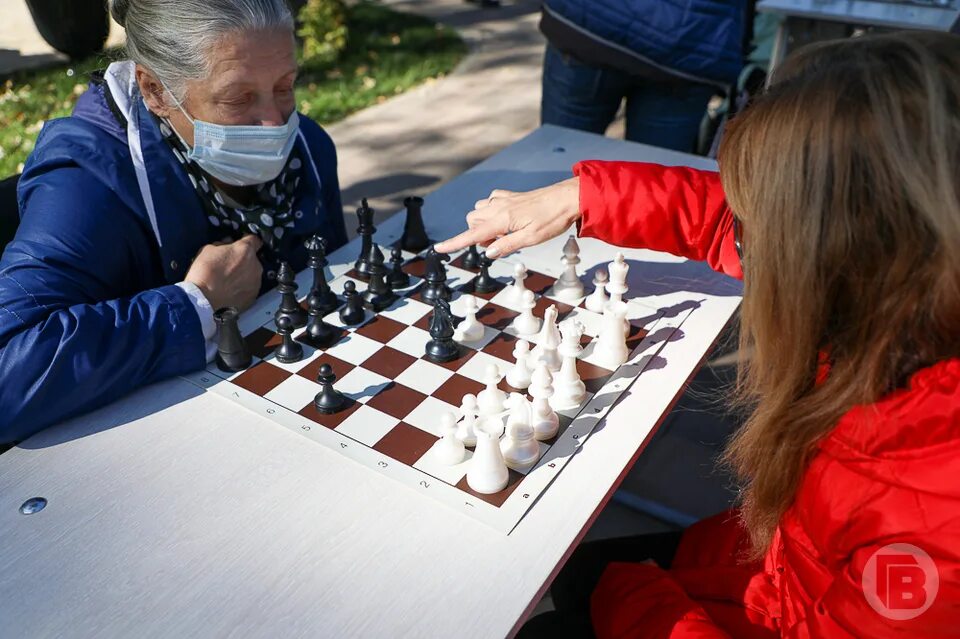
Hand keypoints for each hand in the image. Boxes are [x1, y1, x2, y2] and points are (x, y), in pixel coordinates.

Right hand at [185, 235, 263, 311]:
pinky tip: (230, 290)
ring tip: (227, 280)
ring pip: (252, 274)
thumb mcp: (208, 250)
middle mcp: (255, 265)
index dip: (247, 241)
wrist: (203, 299)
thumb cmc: (204, 274)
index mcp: (245, 250)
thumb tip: (225, 245)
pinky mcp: (253, 295)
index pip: (254, 239)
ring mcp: (256, 282)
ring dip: (243, 275)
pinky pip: (250, 288)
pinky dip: (243, 288)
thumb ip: (222, 245)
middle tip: (228, 265)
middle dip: (242, 260)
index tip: (242, 243)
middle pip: (252, 259)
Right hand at [434, 177, 580, 256]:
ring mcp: (504, 199)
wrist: (568, 198)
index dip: (455, 243)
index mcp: (502, 219)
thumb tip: (488, 252)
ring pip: (480, 211)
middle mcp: (499, 206)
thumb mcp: (531, 238)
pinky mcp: (511, 196)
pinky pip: (490, 202)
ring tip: (503, 233)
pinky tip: (506, 220)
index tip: (439, 248)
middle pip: (472, 221)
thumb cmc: (553, 219)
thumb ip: (507, 245)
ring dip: (484, 224)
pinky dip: (492, 213)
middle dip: (476, 234)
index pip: (472, 234)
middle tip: (497, 244)